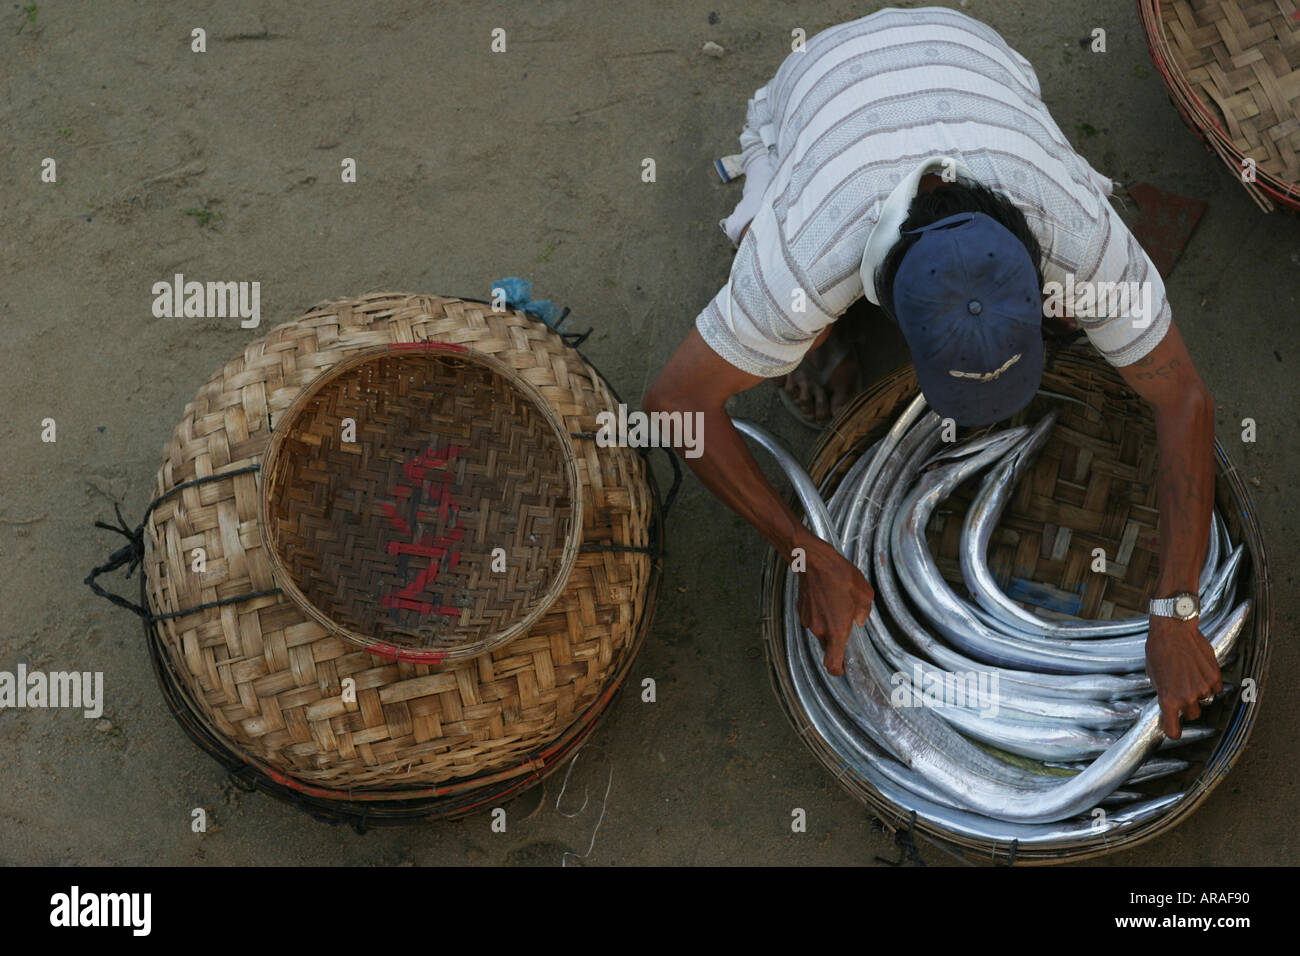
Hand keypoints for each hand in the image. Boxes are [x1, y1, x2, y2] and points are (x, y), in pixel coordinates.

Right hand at [795, 537, 873, 675]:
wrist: (813, 560)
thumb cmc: (839, 576)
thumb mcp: (864, 593)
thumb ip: (864, 613)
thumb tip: (859, 620)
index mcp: (837, 631)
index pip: (832, 664)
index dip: (838, 670)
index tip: (844, 667)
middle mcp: (820, 630)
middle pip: (828, 646)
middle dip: (837, 640)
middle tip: (846, 623)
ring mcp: (808, 621)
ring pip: (821, 631)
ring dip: (828, 625)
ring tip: (836, 605)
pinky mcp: (801, 611)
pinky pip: (813, 620)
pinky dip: (820, 615)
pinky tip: (826, 599)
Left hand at [1145, 616, 1222, 738]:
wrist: (1173, 630)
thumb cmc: (1158, 650)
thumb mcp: (1152, 675)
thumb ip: (1162, 691)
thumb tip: (1168, 701)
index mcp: (1168, 699)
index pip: (1173, 730)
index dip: (1173, 731)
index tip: (1173, 729)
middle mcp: (1187, 697)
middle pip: (1192, 715)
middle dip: (1187, 707)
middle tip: (1181, 692)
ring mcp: (1202, 688)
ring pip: (1204, 700)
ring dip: (1198, 692)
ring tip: (1188, 674)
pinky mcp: (1214, 677)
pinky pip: (1215, 689)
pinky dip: (1209, 683)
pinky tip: (1199, 669)